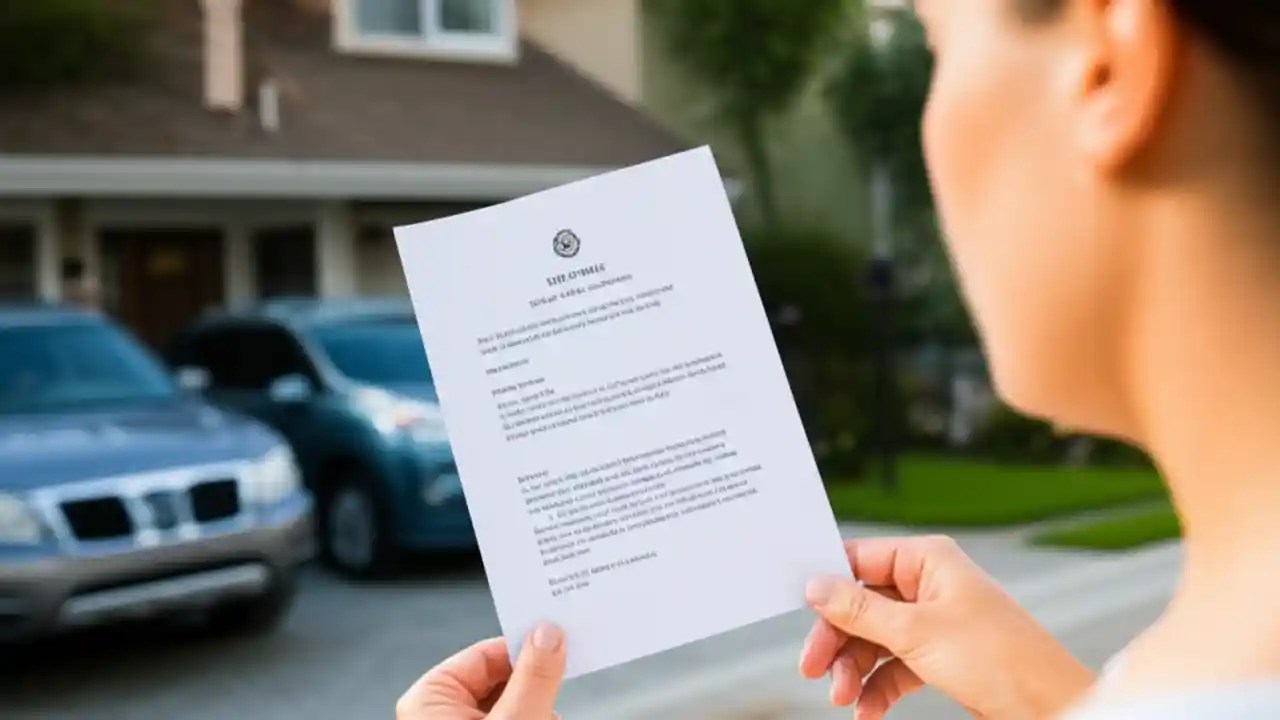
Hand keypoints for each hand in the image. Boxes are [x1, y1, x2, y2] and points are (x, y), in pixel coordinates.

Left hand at [397, 623, 565, 719]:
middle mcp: (440, 712)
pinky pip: (513, 718)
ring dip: (537, 709)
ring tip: (547, 717)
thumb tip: (549, 635)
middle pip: (504, 680)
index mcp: (430, 697)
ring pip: (513, 703)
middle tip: (555, 696)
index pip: (486, 654)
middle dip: (534, 689)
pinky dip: (532, 719)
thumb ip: (532, 679)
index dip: (524, 649)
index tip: (559, 644)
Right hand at [800, 537, 1093, 719]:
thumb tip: (816, 586)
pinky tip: (866, 710)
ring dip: (855, 668)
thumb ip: (860, 610)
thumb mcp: (916, 633)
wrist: (1050, 706)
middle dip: (838, 639)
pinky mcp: (941, 654)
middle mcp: (930, 584)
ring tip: (842, 696)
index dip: (827, 584)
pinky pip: (896, 664)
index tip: (798, 608)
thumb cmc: (999, 658)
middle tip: (814, 668)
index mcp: (928, 560)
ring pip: (875, 638)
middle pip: (862, 604)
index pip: (860, 560)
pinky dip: (878, 687)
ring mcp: (935, 620)